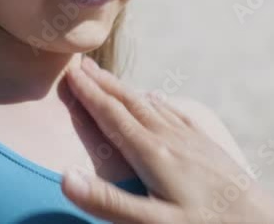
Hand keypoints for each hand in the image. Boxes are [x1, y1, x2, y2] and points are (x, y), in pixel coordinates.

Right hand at [60, 57, 273, 223]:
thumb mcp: (152, 223)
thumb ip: (107, 201)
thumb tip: (65, 177)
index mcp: (152, 153)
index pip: (112, 116)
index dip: (89, 94)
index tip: (70, 72)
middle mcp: (170, 138)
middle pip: (130, 103)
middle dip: (104, 84)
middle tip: (82, 64)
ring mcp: (191, 140)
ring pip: (151, 105)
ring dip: (126, 90)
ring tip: (109, 79)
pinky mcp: (207, 146)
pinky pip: (175, 114)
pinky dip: (157, 102)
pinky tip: (157, 99)